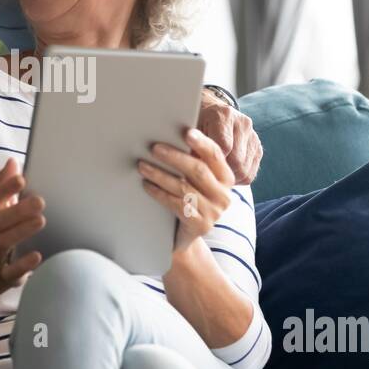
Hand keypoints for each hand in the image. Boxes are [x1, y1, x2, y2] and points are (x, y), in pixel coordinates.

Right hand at [0, 157, 44, 289]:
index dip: (5, 188)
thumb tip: (12, 161)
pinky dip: (23, 265)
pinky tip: (37, 256)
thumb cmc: (3, 231)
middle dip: (17, 210)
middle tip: (40, 201)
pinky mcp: (5, 274)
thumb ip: (6, 185)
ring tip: (41, 221)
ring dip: (21, 231)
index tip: (21, 178)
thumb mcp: (2, 208)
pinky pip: (11, 271)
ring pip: (4, 242)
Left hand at [138, 127, 233, 252]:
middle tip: (154, 148)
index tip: (186, 132)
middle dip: (175, 157)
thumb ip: (190, 161)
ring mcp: (213, 212)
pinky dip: (159, 193)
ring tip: (142, 165)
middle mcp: (224, 195)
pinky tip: (146, 184)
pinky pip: (176, 204)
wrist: (185, 236)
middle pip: (198, 170)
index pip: (215, 155)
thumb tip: (168, 133)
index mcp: (226, 178)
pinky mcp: (200, 225)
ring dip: (160, 174)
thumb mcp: (194, 181)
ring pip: (184, 187)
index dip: (201, 143)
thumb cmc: (188, 199)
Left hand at [197, 91, 261, 185]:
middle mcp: (242, 124)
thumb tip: (190, 168)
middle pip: (236, 159)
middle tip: (206, 180)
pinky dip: (236, 179)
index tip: (200, 170)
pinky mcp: (258, 148)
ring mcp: (253, 136)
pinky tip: (223, 178)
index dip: (211, 161)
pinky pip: (250, 173)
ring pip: (243, 169)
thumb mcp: (189, 130)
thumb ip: (192, 147)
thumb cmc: (196, 122)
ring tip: (213, 180)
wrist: (214, 113)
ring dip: (228, 178)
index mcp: (224, 115)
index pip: (223, 146)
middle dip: (220, 172)